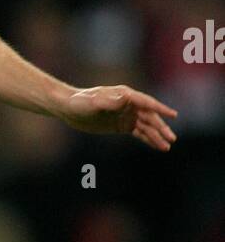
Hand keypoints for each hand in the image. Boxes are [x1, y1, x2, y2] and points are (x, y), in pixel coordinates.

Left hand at [59, 85, 177, 150]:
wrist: (69, 108)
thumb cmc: (79, 102)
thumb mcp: (93, 102)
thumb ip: (109, 101)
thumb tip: (124, 98)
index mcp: (125, 95)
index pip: (146, 103)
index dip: (160, 109)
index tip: (173, 115)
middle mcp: (129, 104)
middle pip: (149, 116)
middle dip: (161, 127)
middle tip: (171, 138)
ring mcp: (126, 115)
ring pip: (146, 126)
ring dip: (157, 136)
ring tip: (167, 147)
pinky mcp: (122, 125)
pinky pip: (139, 133)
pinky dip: (148, 139)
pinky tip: (158, 146)